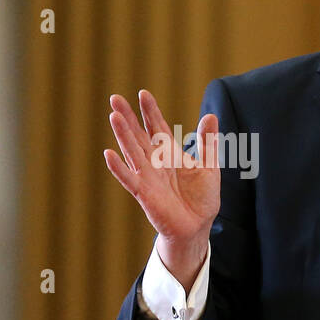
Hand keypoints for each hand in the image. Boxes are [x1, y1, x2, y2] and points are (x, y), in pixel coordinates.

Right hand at [104, 90, 220, 288]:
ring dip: (123, 135)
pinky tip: (109, 154)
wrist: (198, 226)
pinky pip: (130, 179)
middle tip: (115, 98)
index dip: (150, 112)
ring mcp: (148, 177)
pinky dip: (119, 168)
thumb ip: (209, 142)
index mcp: (169, 153)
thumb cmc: (201, 197)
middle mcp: (155, 162)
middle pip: (139, 135)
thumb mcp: (210, 167)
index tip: (143, 94)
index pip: (157, 127)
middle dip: (128, 117)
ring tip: (114, 117)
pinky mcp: (145, 194)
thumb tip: (210, 116)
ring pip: (132, 152)